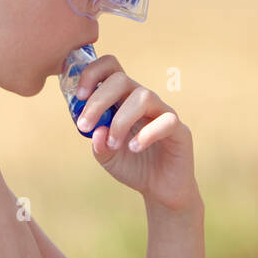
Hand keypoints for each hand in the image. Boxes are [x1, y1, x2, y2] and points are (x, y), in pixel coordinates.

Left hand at [73, 54, 196, 210]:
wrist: (159, 189)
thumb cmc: (132, 165)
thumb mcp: (106, 156)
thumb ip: (98, 143)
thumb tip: (96, 129)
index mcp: (122, 98)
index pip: (110, 68)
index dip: (92, 73)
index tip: (78, 96)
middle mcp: (142, 99)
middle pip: (121, 79)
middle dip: (98, 100)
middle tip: (85, 125)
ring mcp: (162, 111)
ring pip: (143, 96)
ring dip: (121, 120)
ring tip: (113, 144)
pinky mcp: (179, 129)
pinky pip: (166, 121)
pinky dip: (146, 134)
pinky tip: (134, 148)